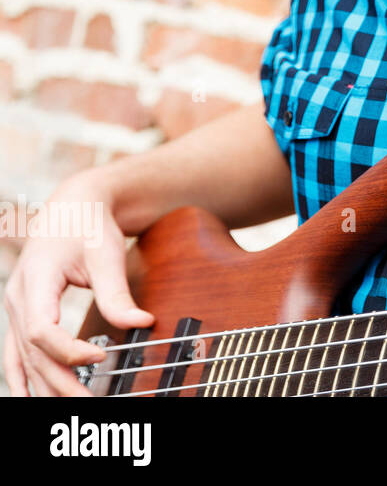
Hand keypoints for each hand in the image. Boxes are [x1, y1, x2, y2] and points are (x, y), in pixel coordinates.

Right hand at [3, 175, 154, 396]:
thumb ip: (117, 291)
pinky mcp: (22, 313)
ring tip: (68, 409)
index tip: (101, 356)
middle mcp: (17, 297)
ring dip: (42, 386)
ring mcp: (15, 307)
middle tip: (89, 402)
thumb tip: (142, 323)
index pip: (40, 329)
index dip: (67, 350)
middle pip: (31, 352)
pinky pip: (15, 353)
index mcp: (35, 279)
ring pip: (22, 357)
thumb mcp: (105, 253)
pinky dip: (22, 377)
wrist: (71, 206)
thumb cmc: (88, 225)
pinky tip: (31, 399)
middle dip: (59, 381)